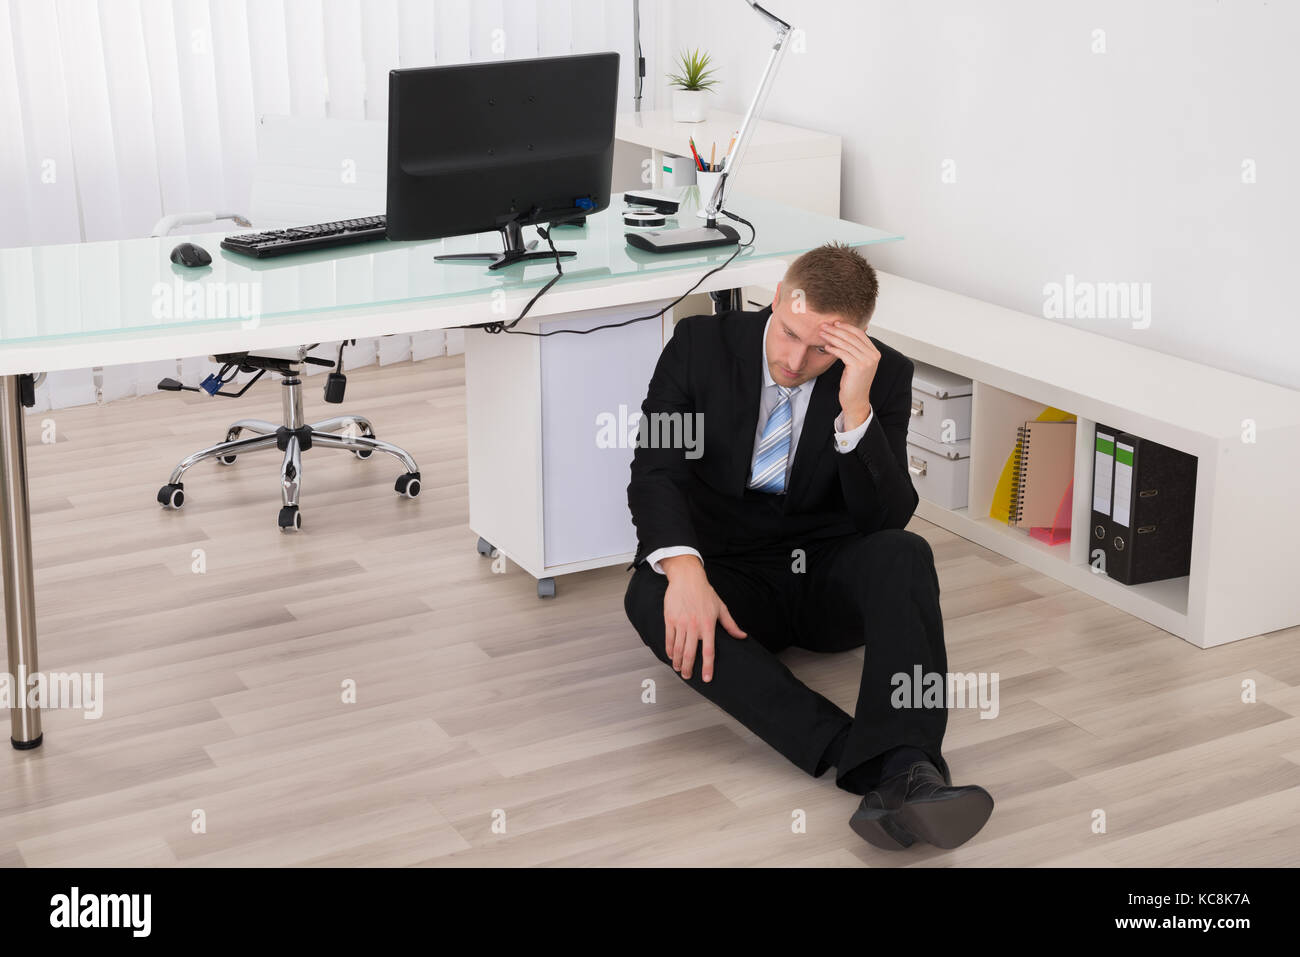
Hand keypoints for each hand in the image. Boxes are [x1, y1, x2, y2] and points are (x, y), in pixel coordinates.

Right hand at [660, 555, 746, 681]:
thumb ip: (731, 625)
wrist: (687, 578)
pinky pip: (669, 639)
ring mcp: (680, 623)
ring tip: (679, 669)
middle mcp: (694, 626)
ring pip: (678, 649)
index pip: (709, 651)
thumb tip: (742, 636)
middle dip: (689, 669)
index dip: (708, 666)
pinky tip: (671, 656)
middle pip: (690, 654)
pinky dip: (670, 650)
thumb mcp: (721, 608)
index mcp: (708, 625)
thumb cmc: (705, 592)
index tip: (707, 678)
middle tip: (688, 676)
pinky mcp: (670, 619)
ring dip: (678, 662)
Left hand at [819, 320, 879, 430]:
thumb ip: (856, 350)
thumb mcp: (858, 363)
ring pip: (846, 344)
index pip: (860, 333)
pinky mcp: (858, 366)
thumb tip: (844, 333)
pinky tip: (826, 346)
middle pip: (852, 337)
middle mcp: (873, 355)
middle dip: (836, 330)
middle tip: (824, 326)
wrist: (856, 400)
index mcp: (874, 352)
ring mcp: (866, 361)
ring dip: (832, 337)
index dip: (847, 327)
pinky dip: (833, 348)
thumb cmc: (854, 382)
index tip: (835, 323)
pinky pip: (842, 353)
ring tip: (822, 334)